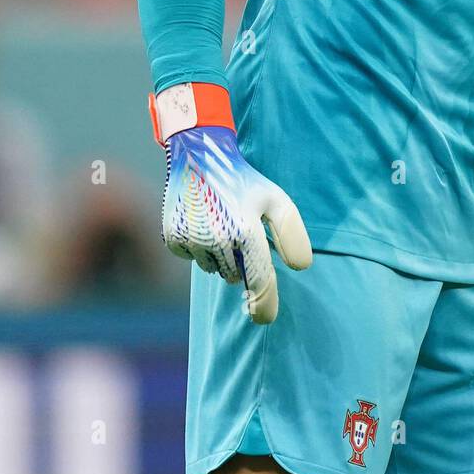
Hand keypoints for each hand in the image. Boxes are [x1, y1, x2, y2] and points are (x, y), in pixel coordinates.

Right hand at [162, 124, 311, 321]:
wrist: (200, 155)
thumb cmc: (244, 180)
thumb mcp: (277, 200)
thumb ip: (291, 234)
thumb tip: (300, 268)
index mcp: (246, 231)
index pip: (259, 281)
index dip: (264, 305)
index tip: (265, 318)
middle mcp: (217, 240)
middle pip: (237, 276)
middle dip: (244, 264)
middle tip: (243, 232)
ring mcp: (191, 240)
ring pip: (214, 269)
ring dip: (223, 257)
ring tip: (224, 222)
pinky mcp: (173, 238)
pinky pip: (192, 258)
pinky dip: (200, 249)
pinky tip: (204, 222)